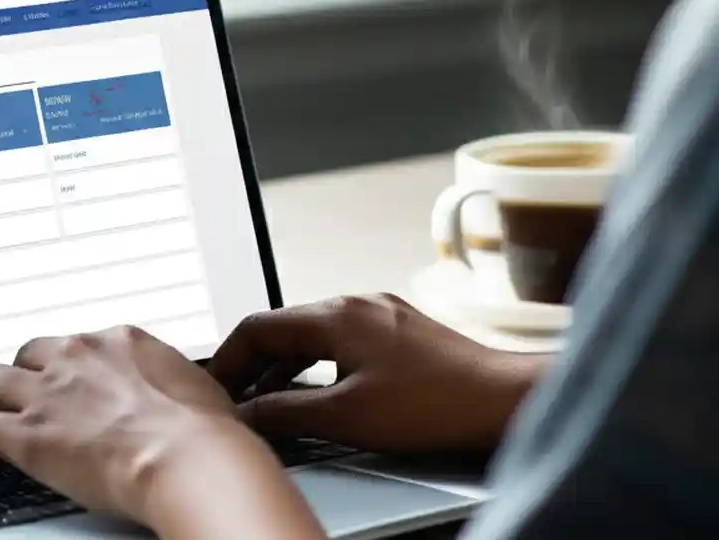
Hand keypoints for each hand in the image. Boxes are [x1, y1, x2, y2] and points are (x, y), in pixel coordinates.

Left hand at [0, 325, 324, 538]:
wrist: (189, 459)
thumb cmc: (204, 432)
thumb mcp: (196, 386)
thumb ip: (172, 382)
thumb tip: (181, 395)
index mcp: (120, 342)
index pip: (81, 344)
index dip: (73, 368)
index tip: (75, 385)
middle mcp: (77, 357)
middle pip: (30, 353)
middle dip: (26, 375)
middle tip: (28, 398)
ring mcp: (47, 394)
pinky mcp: (26, 435)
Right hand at [208, 294, 547, 453]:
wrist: (503, 400)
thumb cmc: (435, 404)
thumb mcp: (346, 416)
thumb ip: (286, 412)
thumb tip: (247, 413)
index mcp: (336, 314)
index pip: (258, 326)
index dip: (228, 359)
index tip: (215, 387)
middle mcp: (356, 303)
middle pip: (284, 328)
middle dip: (254, 365)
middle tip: (237, 399)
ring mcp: (381, 315)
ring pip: (314, 336)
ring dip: (286, 368)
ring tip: (271, 403)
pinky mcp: (402, 332)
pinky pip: (342, 342)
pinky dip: (318, 367)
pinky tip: (321, 394)